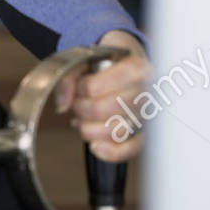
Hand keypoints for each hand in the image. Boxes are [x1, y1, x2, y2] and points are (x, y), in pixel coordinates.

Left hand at [53, 30, 151, 161]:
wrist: (131, 60)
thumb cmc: (111, 59)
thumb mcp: (88, 57)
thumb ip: (69, 76)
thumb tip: (63, 104)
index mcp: (135, 68)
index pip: (94, 87)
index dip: (79, 89)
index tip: (79, 85)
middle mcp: (146, 92)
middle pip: (102, 110)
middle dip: (81, 108)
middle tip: (78, 101)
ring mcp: (147, 114)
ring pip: (114, 131)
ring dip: (89, 128)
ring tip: (83, 118)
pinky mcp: (144, 133)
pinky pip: (131, 149)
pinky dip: (112, 152)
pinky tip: (96, 146)